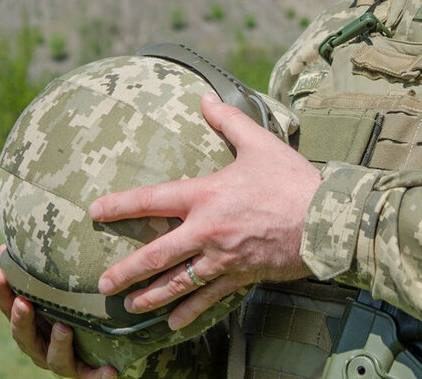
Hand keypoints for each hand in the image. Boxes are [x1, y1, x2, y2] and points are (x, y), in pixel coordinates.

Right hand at [0, 245, 117, 377]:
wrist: (105, 343)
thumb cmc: (77, 303)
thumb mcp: (64, 283)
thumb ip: (50, 263)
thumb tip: (37, 218)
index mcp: (33, 321)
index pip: (10, 306)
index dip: (2, 292)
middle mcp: (42, 342)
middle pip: (24, 336)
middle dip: (21, 321)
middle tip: (24, 302)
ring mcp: (62, 360)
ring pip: (53, 359)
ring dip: (57, 345)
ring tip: (64, 328)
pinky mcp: (86, 373)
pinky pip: (90, 376)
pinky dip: (97, 375)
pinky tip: (110, 369)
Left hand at [90, 93, 320, 330]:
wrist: (326, 221)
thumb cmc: (292, 180)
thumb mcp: (259, 143)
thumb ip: (228, 120)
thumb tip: (205, 98)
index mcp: (206, 196)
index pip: (152, 200)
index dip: (120, 206)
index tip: (95, 212)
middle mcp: (206, 231)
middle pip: (157, 256)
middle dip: (127, 272)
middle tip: (102, 284)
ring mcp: (222, 259)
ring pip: (178, 283)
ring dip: (150, 297)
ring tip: (130, 307)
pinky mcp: (241, 276)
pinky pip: (209, 298)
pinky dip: (190, 312)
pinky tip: (174, 323)